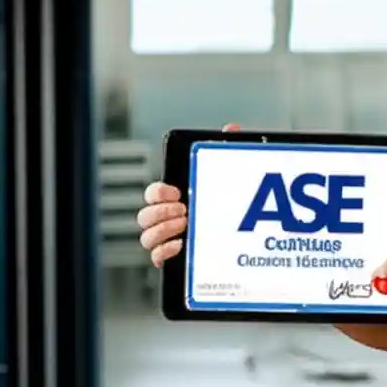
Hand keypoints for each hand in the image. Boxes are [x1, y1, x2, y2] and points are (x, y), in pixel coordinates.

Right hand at [136, 122, 241, 266]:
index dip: (158, 192)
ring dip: (161, 231)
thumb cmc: (228, 201)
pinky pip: (156, 257)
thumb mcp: (226, 174)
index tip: (175, 191)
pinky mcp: (174, 257)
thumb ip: (225, 151)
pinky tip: (181, 244)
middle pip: (144, 215)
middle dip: (159, 211)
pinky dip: (164, 252)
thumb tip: (230, 129)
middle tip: (183, 209)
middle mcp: (168, 218)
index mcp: (176, 198)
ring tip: (184, 225)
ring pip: (146, 237)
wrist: (243, 236)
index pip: (152, 192)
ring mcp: (169, 238)